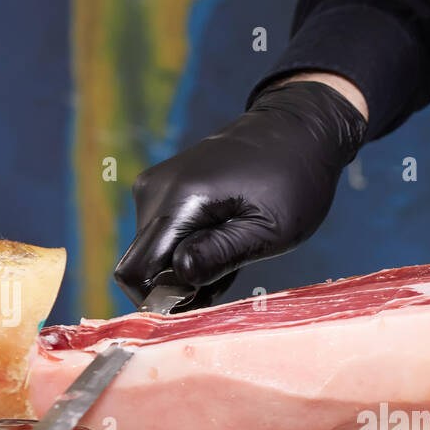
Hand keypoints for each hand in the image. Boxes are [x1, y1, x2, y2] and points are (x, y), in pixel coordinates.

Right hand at [114, 78, 367, 308]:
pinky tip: (224, 237)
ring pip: (153, 254)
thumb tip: (177, 279)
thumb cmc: (292, 180)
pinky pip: (162, 236)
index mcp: (179, 200)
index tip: (202, 296)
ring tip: (233, 250)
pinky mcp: (161, 188)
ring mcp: (154, 187)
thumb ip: (220, 255)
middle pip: (143, 266)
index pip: (134, 272)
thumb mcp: (269, 230)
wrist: (295, 130)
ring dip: (189, 268)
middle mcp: (154, 191)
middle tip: (230, 272)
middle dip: (179, 285)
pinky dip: (190, 249)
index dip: (161, 299)